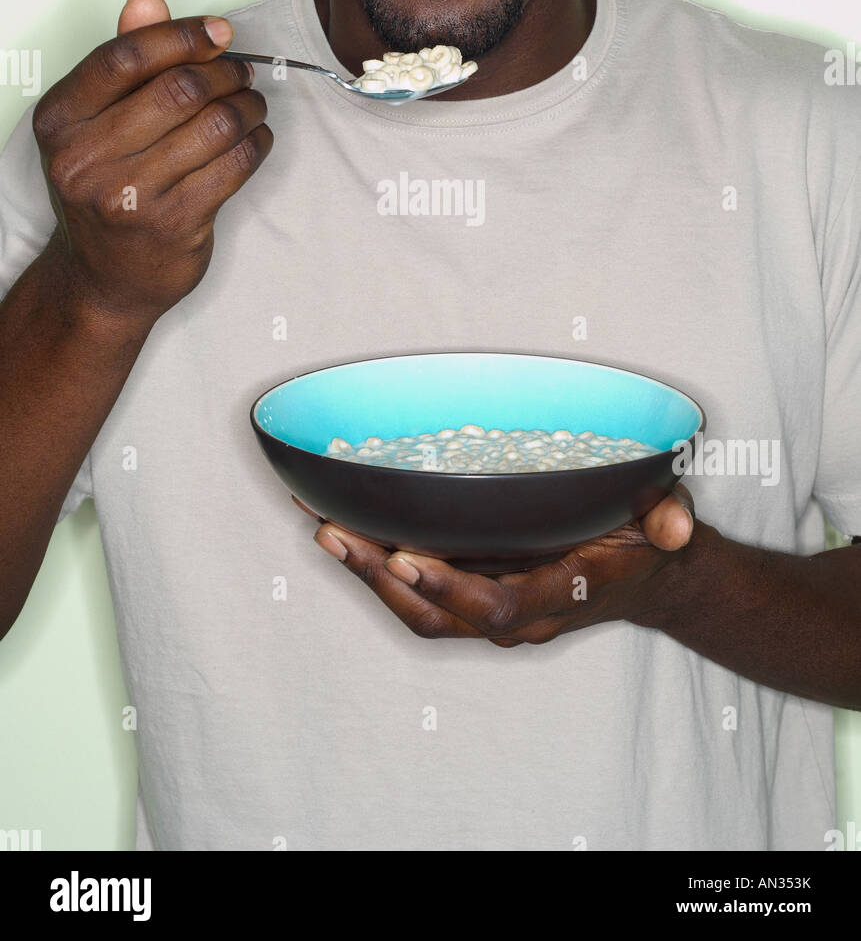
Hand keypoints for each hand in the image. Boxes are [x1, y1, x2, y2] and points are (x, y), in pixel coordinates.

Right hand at [33, 0, 272, 327]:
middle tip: (242, 74)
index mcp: (59, 121)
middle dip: (225, 74)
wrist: (103, 281)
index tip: (218, 32)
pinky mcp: (175, 223)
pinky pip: (236, 164)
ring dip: (248, 106)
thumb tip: (148, 1)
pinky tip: (254, 139)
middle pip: (179, 88)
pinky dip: (257, 143)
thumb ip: (123, 62)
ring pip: (216, 124)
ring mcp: (130, 196)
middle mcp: (86, 159)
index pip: (125, 57)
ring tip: (251, 106)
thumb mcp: (94, 125)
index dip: (181, 36)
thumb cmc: (105, 189)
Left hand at [303, 486, 695, 645]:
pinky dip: (378, 560)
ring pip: (415, 607)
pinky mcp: (477, 590)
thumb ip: (667, 521)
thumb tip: (674, 526)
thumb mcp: (666, 524)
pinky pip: (419, 588)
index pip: (495, 607)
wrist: (648, 579)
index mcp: (559, 596)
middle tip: (332, 532)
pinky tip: (346, 521)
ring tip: (320, 525)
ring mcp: (492, 606)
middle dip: (379, 577)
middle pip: (434, 615)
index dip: (449, 587)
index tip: (406, 557)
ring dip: (365, 570)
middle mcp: (518, 613)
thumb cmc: (648, 545)